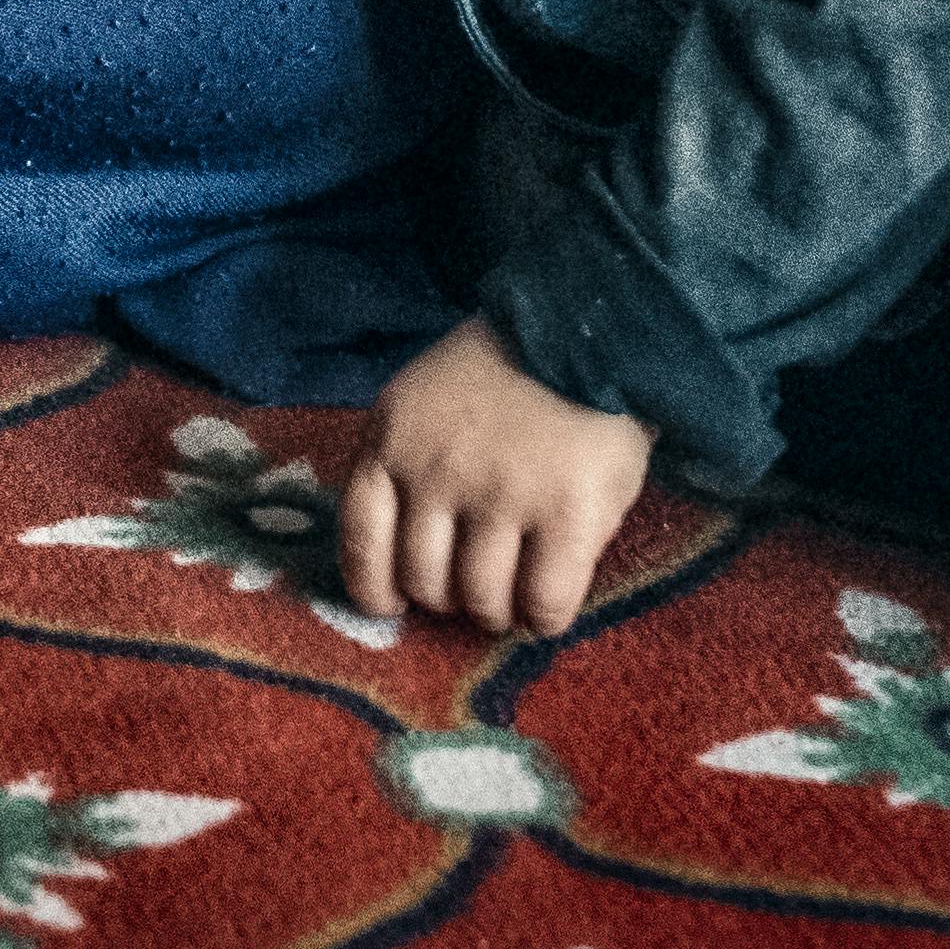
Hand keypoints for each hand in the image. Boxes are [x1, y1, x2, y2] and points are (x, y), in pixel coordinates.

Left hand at [343, 314, 651, 634]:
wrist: (587, 331)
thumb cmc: (504, 373)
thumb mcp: (422, 400)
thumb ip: (402, 464)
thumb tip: (397, 557)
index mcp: (394, 440)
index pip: (362, 540)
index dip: (375, 588)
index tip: (395, 604)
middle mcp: (439, 472)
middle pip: (425, 581)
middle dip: (448, 600)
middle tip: (475, 587)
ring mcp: (503, 495)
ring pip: (483, 600)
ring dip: (498, 612)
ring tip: (516, 595)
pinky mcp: (566, 515)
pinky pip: (544, 602)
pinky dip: (544, 617)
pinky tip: (549, 604)